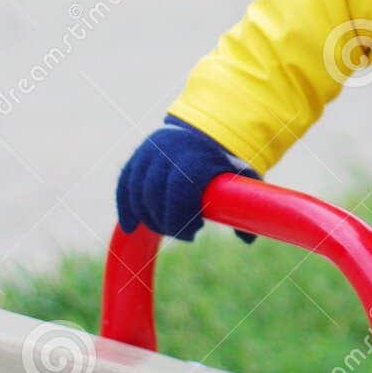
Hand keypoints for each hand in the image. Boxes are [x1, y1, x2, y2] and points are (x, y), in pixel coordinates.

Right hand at [116, 115, 261, 242]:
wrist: (202, 133)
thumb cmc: (223, 163)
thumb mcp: (239, 177)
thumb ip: (245, 205)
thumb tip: (247, 240)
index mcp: (196, 155)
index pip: (181, 189)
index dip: (183, 216)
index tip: (196, 230)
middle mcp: (169, 151)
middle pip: (156, 193)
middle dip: (167, 221)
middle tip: (183, 233)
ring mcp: (149, 153)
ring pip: (138, 192)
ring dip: (149, 217)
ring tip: (167, 227)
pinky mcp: (135, 159)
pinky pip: (124, 186)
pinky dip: (126, 208)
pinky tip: (131, 226)